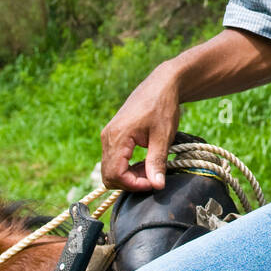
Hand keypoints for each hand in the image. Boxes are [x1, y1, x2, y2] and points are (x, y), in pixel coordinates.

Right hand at [100, 66, 180, 190]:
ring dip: (130, 176)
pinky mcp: (113, 136)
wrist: (161, 85)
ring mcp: (109, 137)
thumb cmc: (163, 107)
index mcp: (117, 137)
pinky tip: (145, 162)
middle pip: (109, 176)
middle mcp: (108, 138)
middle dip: (131, 182)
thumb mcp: (163, 136)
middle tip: (153, 176)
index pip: (115, 175)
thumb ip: (157, 162)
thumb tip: (157, 185)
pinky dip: (128, 167)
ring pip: (110, 170)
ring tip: (151, 168)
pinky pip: (114, 160)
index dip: (134, 184)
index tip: (154, 182)